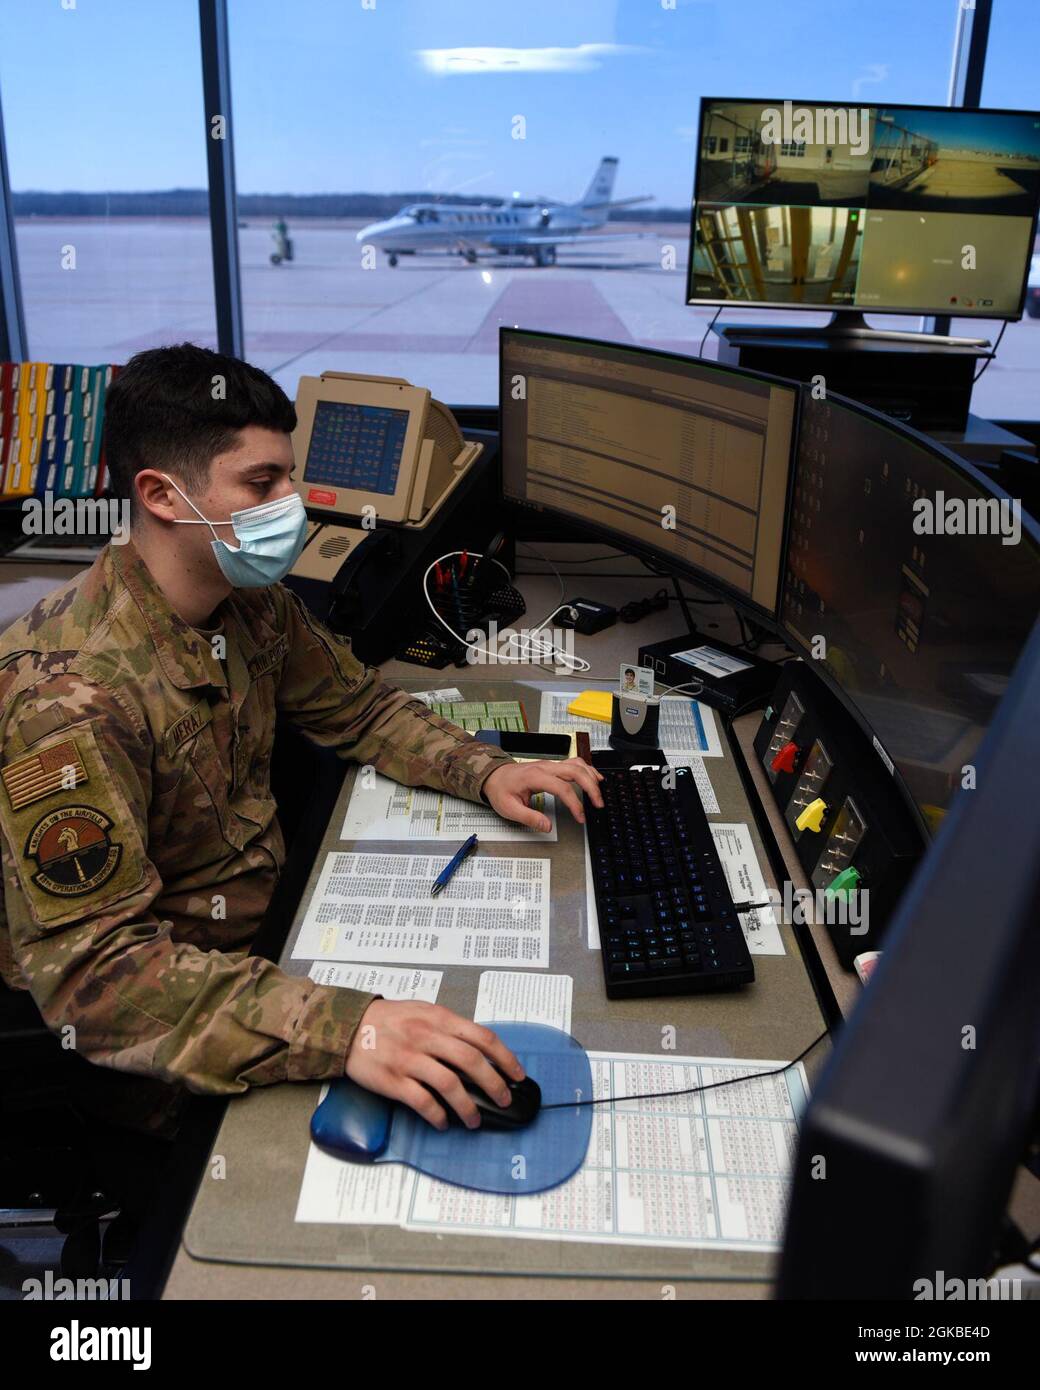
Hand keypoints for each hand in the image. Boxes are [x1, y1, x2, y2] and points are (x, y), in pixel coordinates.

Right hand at [345, 1000, 524, 1129]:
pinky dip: (438, 1115)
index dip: (505, 1058)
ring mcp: (410, 1060)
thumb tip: (479, 1049)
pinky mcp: (393, 1081)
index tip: (518, 1075)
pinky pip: (422, 1102)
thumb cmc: (389, 1020)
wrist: (348, 1027)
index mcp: (439, 1019)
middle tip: (504, 1100)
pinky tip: (444, 1122)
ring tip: (475, 1120)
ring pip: (450, 1085)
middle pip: (471, 1062)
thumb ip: (449, 1027)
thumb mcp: (423, 1011)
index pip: (482, 1038)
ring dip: (468, 1107)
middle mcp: (427, 1037)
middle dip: (494, 1085)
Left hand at [482, 756, 603, 831]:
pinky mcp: (552, 766)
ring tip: (600, 792)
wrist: (494, 776)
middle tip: (599, 803)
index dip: (574, 804)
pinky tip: (594, 778)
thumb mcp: (509, 808)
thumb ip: (529, 818)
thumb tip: (547, 826)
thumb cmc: (501, 790)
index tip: (580, 817)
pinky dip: (587, 770)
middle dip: (591, 787)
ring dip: (591, 776)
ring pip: (577, 764)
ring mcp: (550, 765)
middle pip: (575, 771)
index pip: (562, 788)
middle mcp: (545, 767)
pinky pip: (574, 763)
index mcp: (535, 776)